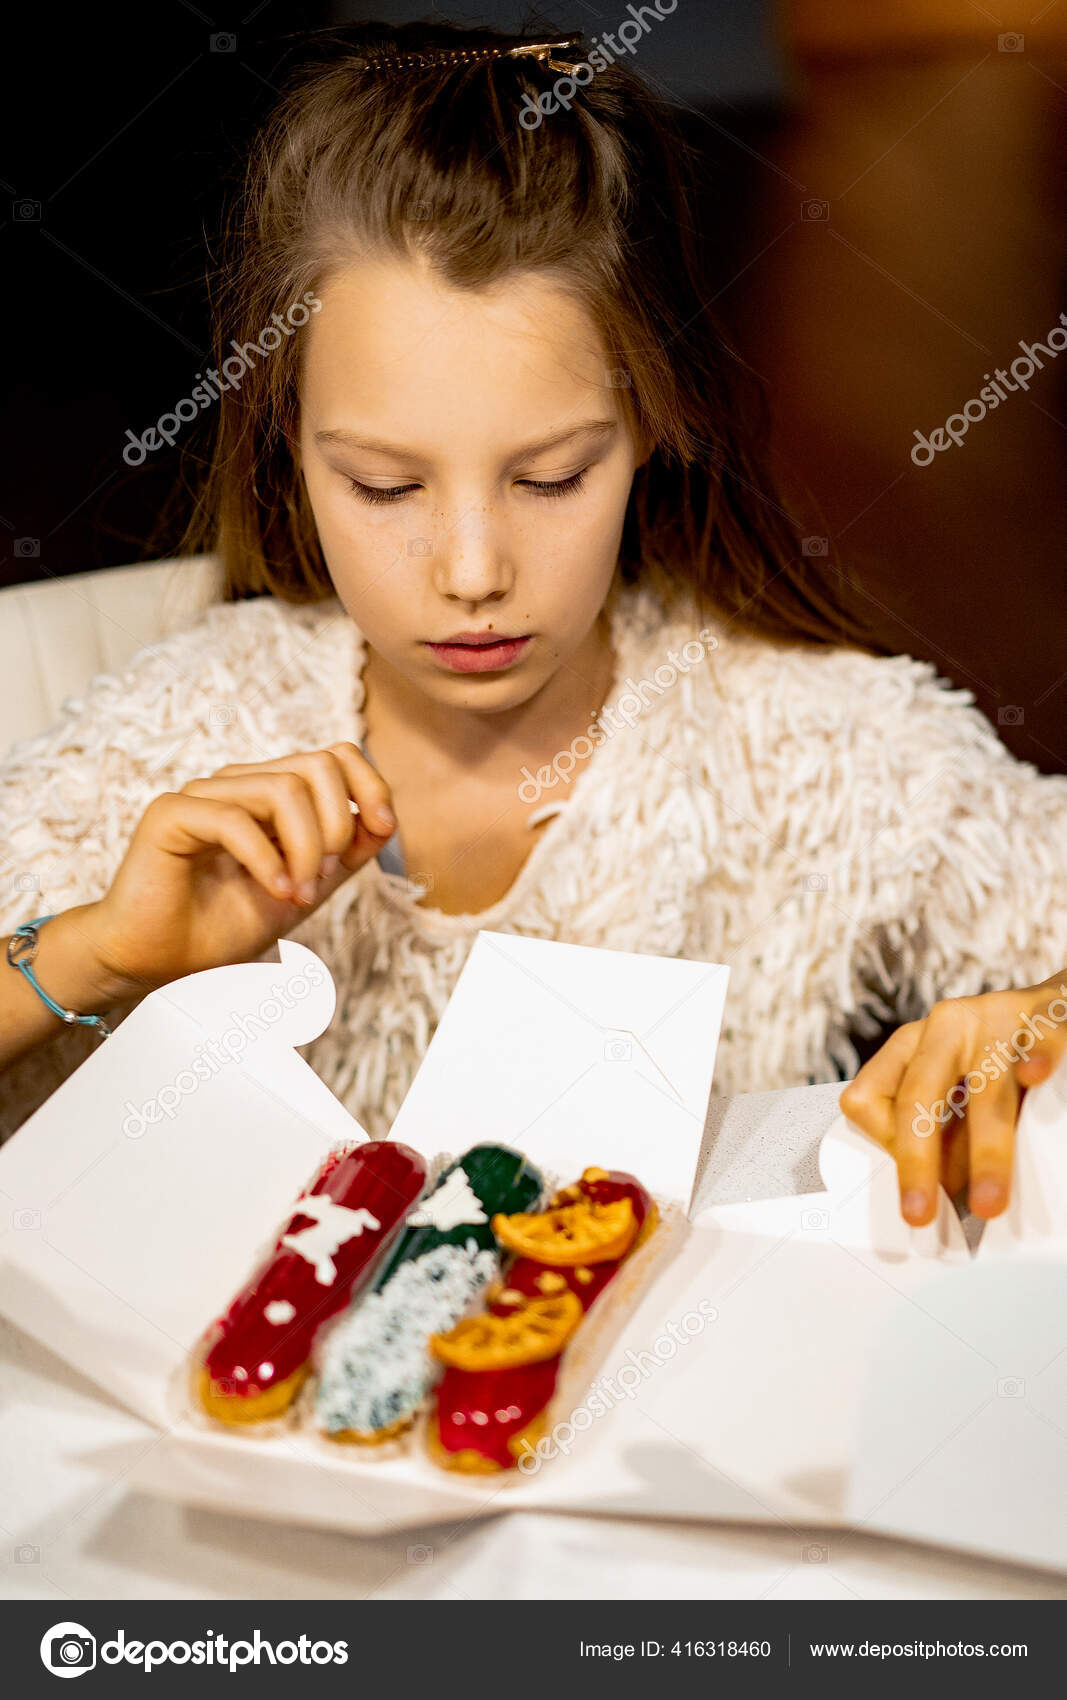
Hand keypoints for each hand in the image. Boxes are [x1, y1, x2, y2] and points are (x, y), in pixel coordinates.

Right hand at [79, 744, 396, 997]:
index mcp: (270, 793)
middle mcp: (239, 783)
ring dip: (305, 848)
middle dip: (336, 826)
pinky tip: (275, 891)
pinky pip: (234, 819)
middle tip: (321, 879)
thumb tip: (384, 819)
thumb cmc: (226, 924)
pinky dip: (267, 860)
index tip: (384, 829)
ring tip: (297, 893)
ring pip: (283, 790)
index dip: (369, 785)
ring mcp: (204, 794)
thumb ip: (344, 855)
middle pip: (317, 766)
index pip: (335, 756)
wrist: (162, 961)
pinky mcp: (171, 814)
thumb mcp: (306, 888)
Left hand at [839, 972, 1066, 1224]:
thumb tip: (938, 1200)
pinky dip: (1038, 1058)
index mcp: (912, 1045)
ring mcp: (996, 1018)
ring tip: (990, 1202)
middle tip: (920, 1213)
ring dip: (986, 1152)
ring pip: (985, 1090)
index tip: (911, 1186)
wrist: (1051, 1013)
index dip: (887, 1147)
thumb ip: (945, 1136)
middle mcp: (946, 1027)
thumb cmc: (998, 1061)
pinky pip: (1041, 1039)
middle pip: (917, 1096)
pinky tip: (1035, 1077)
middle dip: (916, 1161)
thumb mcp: (956, 1091)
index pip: (870, 1096)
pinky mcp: (1046, 1017)